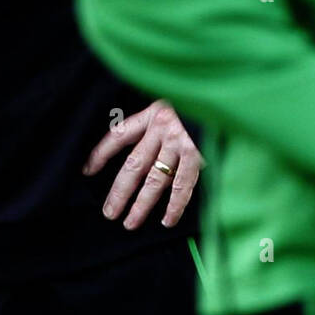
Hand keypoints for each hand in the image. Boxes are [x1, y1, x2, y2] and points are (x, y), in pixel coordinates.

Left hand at [83, 100, 202, 229]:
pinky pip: (182, 185)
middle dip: (119, 191)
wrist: (225, 91)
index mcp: (154, 112)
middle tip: (110, 212)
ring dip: (141, 204)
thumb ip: (162, 121)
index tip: (88, 169)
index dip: (102, 152)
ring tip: (130, 222)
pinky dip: (175, 205)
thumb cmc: (200, 100)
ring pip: (155, 179)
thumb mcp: (177, 101)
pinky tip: (167, 220)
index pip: (120, 134)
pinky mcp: (197, 152)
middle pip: (134, 164)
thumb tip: (149, 149)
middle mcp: (163, 127)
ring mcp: (180, 141)